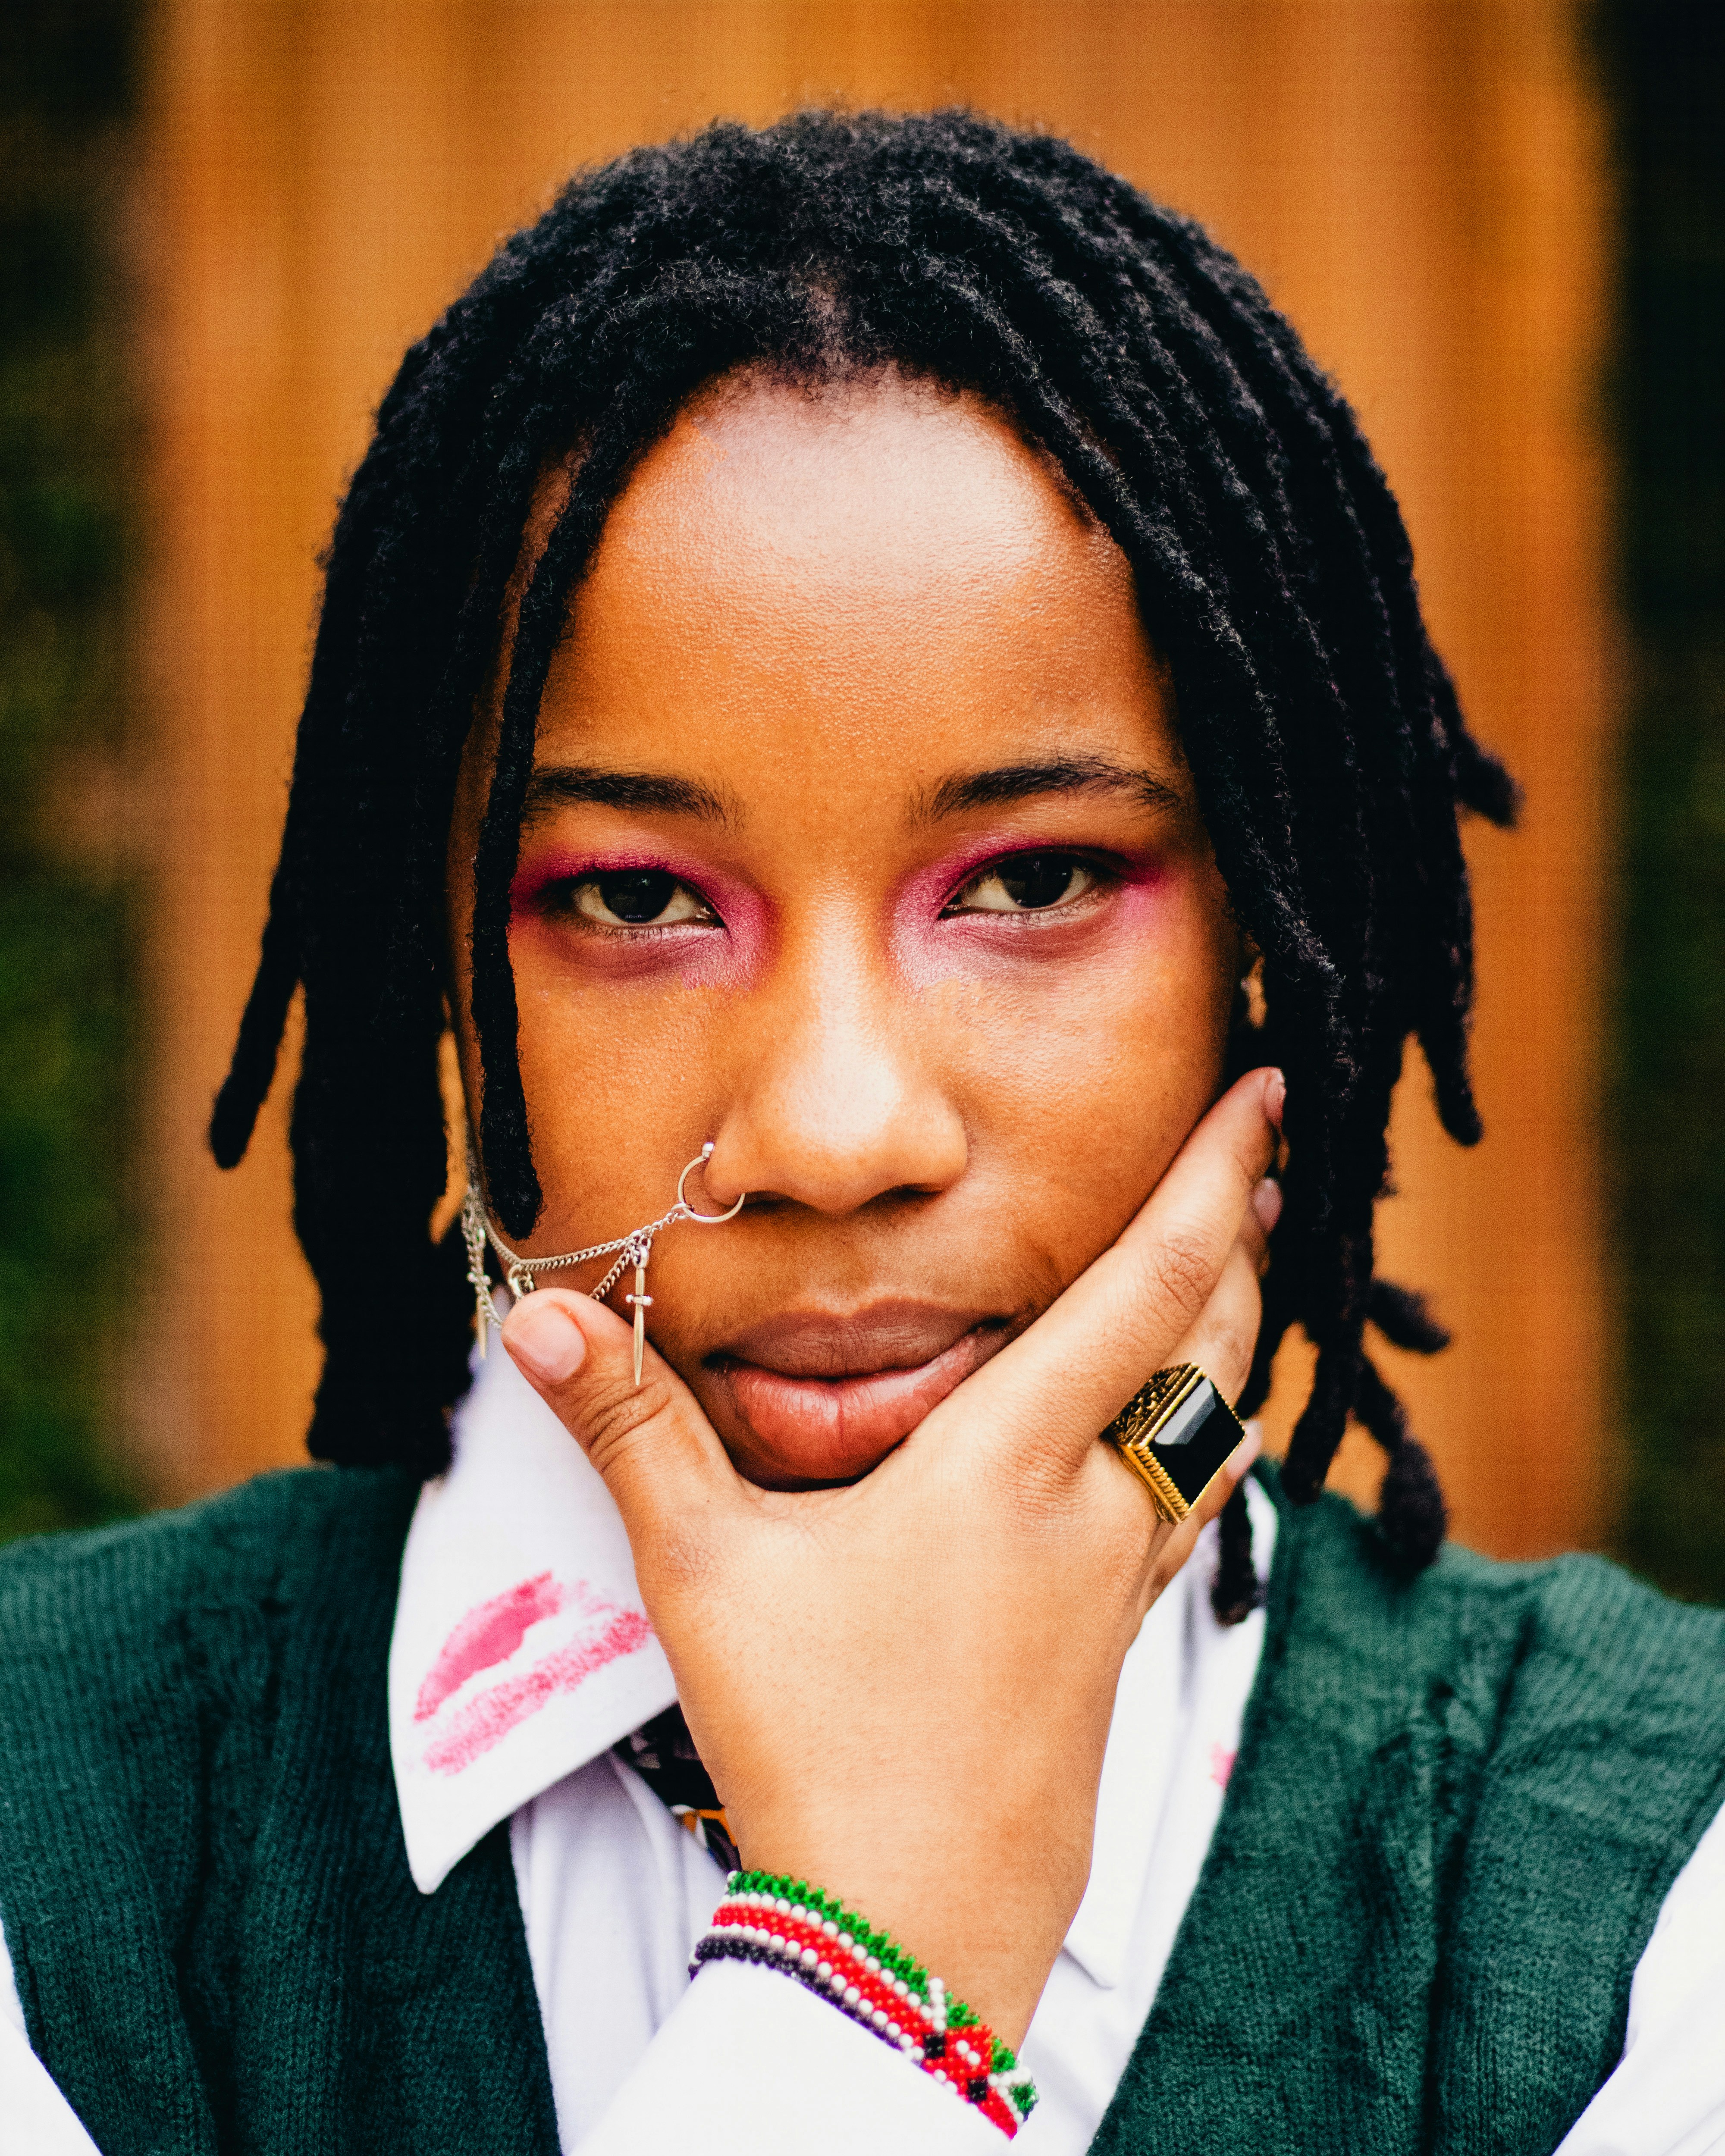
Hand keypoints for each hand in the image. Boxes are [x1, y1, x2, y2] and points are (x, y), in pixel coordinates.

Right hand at [502, 1065, 1281, 2046]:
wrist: (908, 1929)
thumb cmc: (814, 1742)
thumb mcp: (706, 1574)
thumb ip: (631, 1431)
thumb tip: (540, 1315)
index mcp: (1012, 1461)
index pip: (1147, 1287)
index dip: (1213, 1179)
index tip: (1268, 1094)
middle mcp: (1093, 1510)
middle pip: (1212, 1344)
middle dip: (1239, 1240)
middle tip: (1256, 1162)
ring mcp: (1119, 1588)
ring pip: (1215, 1428)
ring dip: (1231, 1339)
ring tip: (1231, 1277)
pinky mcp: (1117, 1651)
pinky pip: (1189, 1511)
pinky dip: (1203, 1437)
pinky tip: (1186, 1446)